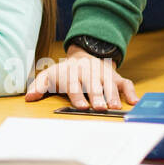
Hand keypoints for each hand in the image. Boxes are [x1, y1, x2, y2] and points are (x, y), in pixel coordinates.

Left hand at [24, 44, 138, 110]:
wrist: (83, 56)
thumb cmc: (65, 72)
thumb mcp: (49, 76)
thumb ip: (39, 85)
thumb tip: (29, 97)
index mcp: (72, 73)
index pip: (74, 84)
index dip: (77, 95)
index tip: (81, 106)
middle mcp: (89, 72)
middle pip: (93, 85)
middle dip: (96, 96)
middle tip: (99, 108)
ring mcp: (104, 74)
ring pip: (110, 84)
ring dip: (113, 95)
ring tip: (115, 107)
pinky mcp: (116, 77)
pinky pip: (126, 83)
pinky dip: (131, 92)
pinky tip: (134, 102)